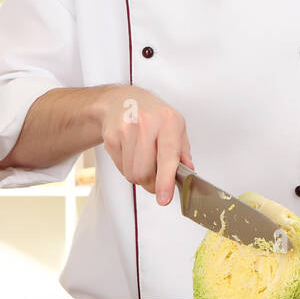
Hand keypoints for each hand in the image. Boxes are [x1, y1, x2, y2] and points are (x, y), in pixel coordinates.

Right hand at [97, 85, 191, 205]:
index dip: (165, 180)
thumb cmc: (153, 114)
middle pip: (145, 172)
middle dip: (151, 184)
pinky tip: (132, 154)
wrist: (122, 100)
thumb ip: (183, 152)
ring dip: (139, 177)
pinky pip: (121, 168)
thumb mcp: (176, 126)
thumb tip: (188, 173)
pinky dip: (128, 168)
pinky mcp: (111, 138)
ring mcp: (126, 130)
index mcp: (168, 121)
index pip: (168, 156)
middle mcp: (147, 123)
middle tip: (156, 180)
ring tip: (144, 161)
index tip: (164, 198)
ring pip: (132, 174)